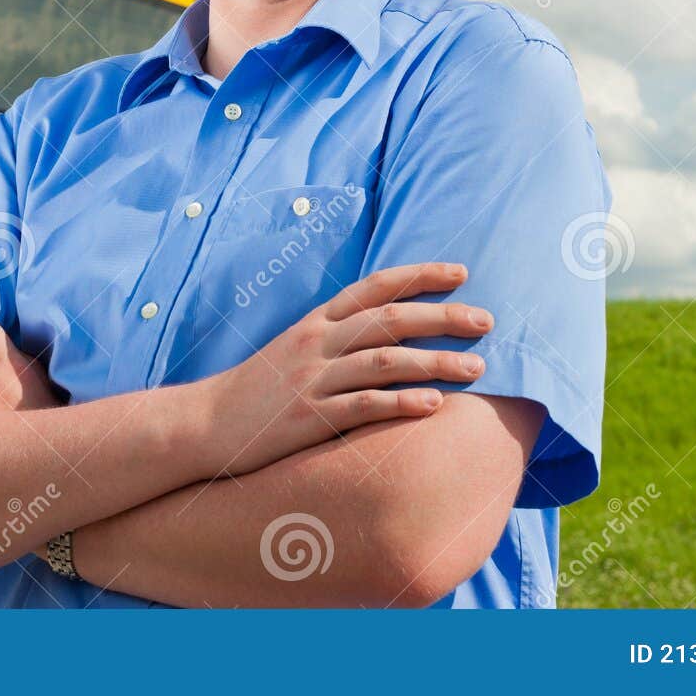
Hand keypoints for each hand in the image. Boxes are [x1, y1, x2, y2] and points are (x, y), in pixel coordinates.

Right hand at [193, 263, 491, 476]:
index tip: (462, 273)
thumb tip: (391, 325)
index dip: (420, 275)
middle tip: (486, 321)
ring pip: (384, 361)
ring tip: (476, 368)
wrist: (208, 422)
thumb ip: (338, 333)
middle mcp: (317, 342)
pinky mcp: (310, 417)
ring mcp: (313, 379)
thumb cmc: (260, 387)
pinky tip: (433, 405)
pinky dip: (400, 402)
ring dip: (435, 362)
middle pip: (390, 319)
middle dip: (442, 317)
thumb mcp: (296, 346)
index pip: (375, 286)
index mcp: (316, 320)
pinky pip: (363, 406)